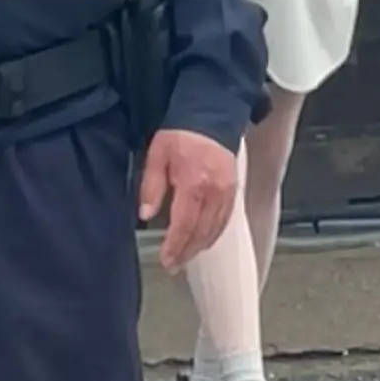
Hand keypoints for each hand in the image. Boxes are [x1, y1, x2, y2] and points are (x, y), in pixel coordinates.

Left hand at [139, 127, 237, 269]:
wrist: (211, 116)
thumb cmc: (180, 134)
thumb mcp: (157, 154)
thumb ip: (151, 186)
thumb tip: (145, 215)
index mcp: (193, 183)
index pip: (184, 225)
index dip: (174, 246)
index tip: (165, 260)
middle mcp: (214, 193)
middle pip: (200, 232)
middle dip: (186, 252)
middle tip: (172, 265)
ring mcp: (227, 193)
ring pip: (214, 230)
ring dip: (199, 247)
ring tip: (184, 257)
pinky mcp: (234, 192)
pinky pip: (224, 221)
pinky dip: (213, 235)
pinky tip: (202, 241)